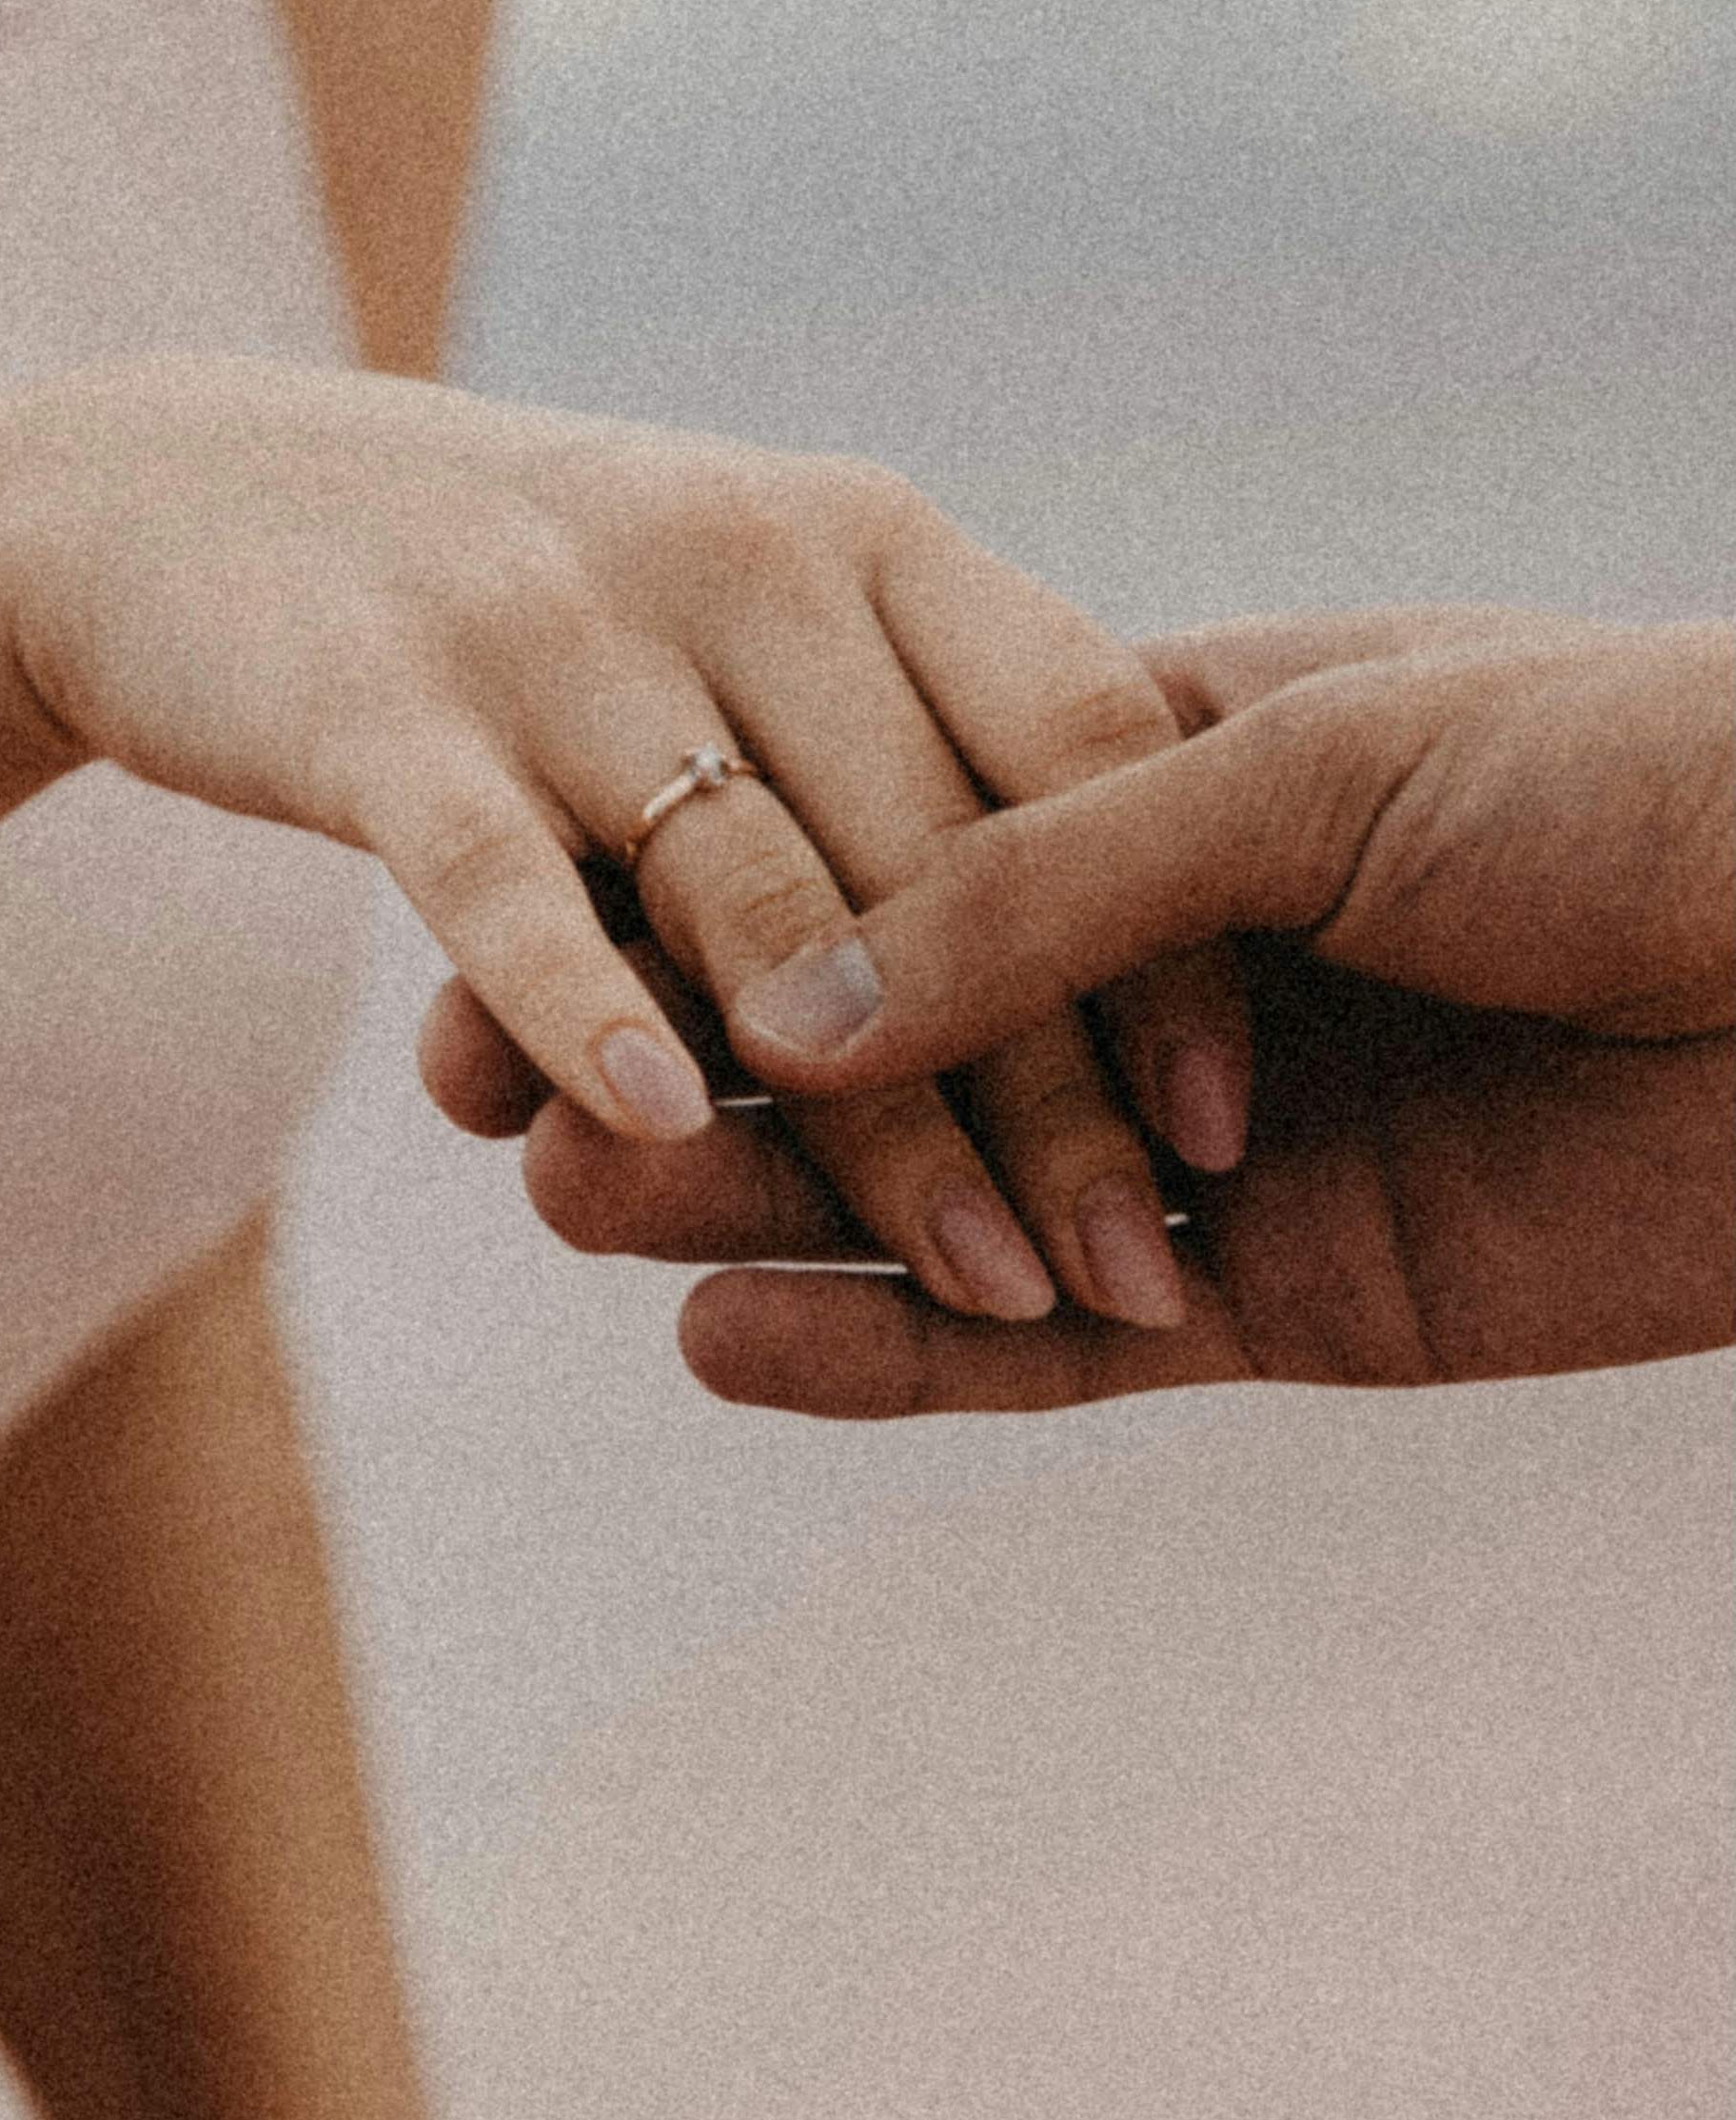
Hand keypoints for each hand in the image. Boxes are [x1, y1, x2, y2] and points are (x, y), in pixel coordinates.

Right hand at [0, 357, 1244, 1324]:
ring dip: (886, 1116)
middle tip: (1138, 1272)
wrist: (172, 495)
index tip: (1231, 1129)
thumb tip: (1092, 951)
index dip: (1169, 933)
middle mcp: (739, 560)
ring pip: (761, 900)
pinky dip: (590, 1008)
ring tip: (995, 1283)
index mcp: (857, 535)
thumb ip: (895, 729)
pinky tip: (667, 1136)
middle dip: (1059, 1087)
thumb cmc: (504, 594)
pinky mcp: (380, 709)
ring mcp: (555, 631)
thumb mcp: (728, 608)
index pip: (1082, 728)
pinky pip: (503, 882)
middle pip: (946, 853)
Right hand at [422, 608, 1733, 1406]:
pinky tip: (725, 1347)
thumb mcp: (1309, 762)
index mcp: (1170, 766)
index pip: (889, 834)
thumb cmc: (1626, 776)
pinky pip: (1054, 1350)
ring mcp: (1215, 1134)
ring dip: (757, 1213)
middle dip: (695, 1064)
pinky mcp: (1287, 1300)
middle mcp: (1168, 955)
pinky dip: (895, 1357)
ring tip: (566, 1220)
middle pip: (882, 1025)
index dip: (717, 884)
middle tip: (497, 1107)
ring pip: (938, 1191)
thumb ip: (1046, 878)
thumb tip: (783, 990)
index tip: (540, 914)